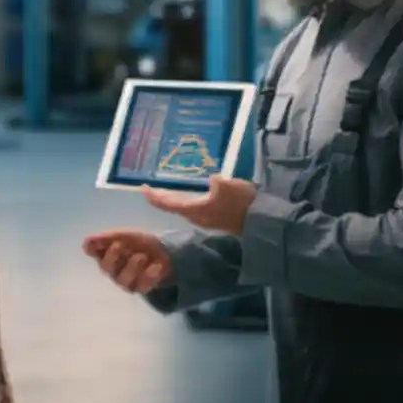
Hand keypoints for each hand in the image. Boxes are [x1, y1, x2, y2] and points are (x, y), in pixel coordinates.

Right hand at [82, 229, 172, 294]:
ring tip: (142, 256)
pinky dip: (150, 276)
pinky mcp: (140, 288)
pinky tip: (157, 266)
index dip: (94, 246)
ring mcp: (125, 281)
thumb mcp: (125, 235)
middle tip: (119, 245)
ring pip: (123, 280)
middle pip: (106, 267)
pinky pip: (142, 286)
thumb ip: (107, 239)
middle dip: (112, 256)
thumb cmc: (139, 243)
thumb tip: (86, 241)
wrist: (163, 252)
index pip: (92, 251)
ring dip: (132, 267)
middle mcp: (112, 269)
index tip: (100, 240)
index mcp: (105, 252)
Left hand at [142, 174, 256, 235]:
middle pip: (173, 207)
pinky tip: (191, 196)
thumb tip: (212, 179)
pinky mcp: (216, 218)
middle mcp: (197, 217)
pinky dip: (186, 202)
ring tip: (167, 191)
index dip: (155, 197)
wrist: (260, 222)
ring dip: (173, 201)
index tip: (143, 189)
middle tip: (152, 189)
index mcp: (195, 210)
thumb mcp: (231, 188)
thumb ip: (219, 184)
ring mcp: (207, 219)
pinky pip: (194, 209)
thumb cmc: (243, 204)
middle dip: (162, 199)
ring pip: (184, 209)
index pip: (168, 204)